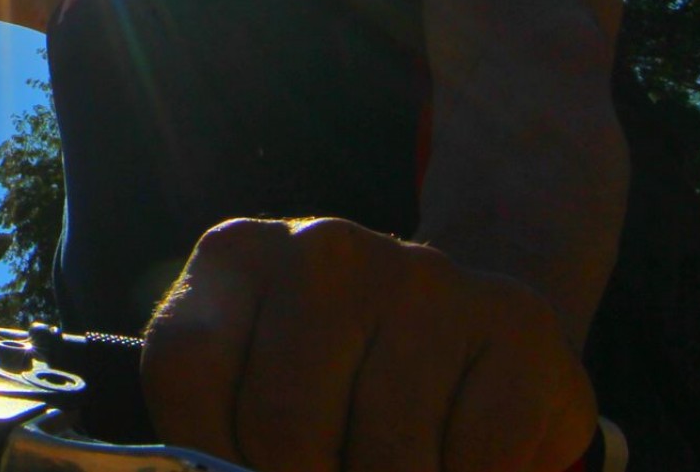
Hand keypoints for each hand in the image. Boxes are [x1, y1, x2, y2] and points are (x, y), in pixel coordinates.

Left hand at [141, 218, 596, 471]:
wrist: (459, 335)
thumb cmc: (327, 384)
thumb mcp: (246, 390)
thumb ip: (218, 437)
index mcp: (237, 258)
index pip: (186, 372)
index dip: (208, 456)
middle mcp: (324, 249)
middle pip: (282, 430)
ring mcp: (422, 277)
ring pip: (387, 458)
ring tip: (391, 465)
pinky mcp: (513, 320)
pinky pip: (480, 458)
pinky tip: (457, 454)